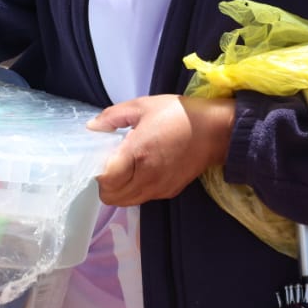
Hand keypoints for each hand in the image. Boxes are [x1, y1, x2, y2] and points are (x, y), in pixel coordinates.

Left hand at [87, 95, 235, 206]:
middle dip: (105, 183)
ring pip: (126, 202)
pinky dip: (134, 190)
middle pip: (112, 197)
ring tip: (123, 167)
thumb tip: (92, 128)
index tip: (98, 157)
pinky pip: (142, 198)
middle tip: (110, 163)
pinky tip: (139, 170)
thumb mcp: (142, 106)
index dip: (97, 171)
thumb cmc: (178, 115)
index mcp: (138, 154)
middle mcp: (148, 177)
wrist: (216, 131)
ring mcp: (159, 188)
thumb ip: (112, 116)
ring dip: (118, 189)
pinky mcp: (169, 192)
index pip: (106, 180)